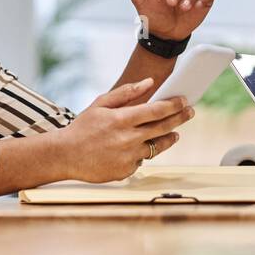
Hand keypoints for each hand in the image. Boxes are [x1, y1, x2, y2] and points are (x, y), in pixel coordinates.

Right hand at [61, 78, 194, 181]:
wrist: (64, 156)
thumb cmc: (82, 127)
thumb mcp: (101, 103)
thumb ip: (126, 92)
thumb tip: (149, 82)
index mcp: (122, 120)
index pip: (156, 111)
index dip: (174, 105)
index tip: (184, 100)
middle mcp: (128, 139)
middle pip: (164, 128)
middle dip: (180, 118)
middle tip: (190, 112)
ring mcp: (128, 157)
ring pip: (157, 147)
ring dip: (168, 138)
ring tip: (174, 133)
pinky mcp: (126, 171)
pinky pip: (142, 160)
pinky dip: (142, 153)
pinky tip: (139, 148)